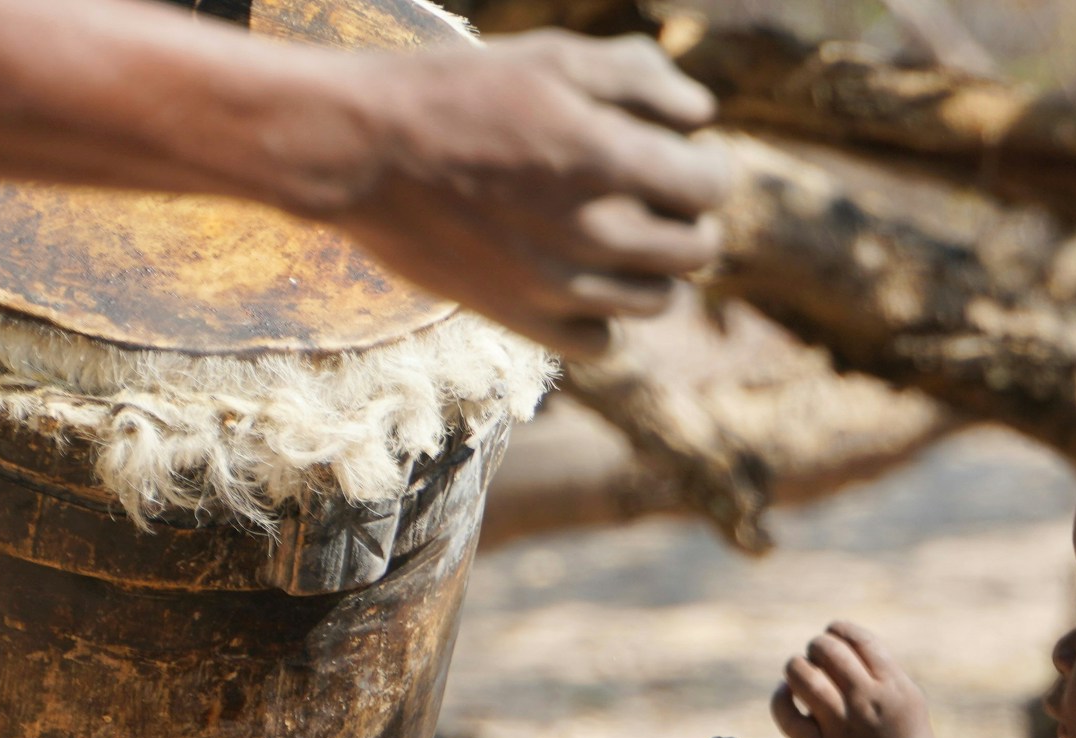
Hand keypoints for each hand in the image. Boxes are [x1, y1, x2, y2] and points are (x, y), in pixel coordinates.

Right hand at [290, 34, 727, 358]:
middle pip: (697, 249)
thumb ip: (639, 79)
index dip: (703, 166)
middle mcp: (598, 233)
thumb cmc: (459, 91)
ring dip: (652, 269)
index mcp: (611, 160)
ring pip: (659, 301)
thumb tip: (700, 115)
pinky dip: (604, 316)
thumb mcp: (552, 57)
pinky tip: (577, 277)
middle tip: (649, 195)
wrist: (363, 150)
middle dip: (685, 217)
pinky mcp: (524, 320)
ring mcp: (563, 286)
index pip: (711, 186)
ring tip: (613, 235)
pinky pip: (603, 342)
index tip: (678, 156)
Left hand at [771, 621, 940, 737]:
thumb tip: (841, 640)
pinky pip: (788, 717)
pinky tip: (787, 693)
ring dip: (796, 665)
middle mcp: (866, 701)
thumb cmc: (904, 737)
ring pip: (804, 677)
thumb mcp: (908, 696)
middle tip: (818, 658)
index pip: (858, 639)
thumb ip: (883, 668)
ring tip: (800, 671)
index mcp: (891, 685)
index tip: (834, 635)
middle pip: (828, 651)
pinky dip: (780, 699)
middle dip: (817, 646)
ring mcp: (842, 725)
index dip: (839, 629)